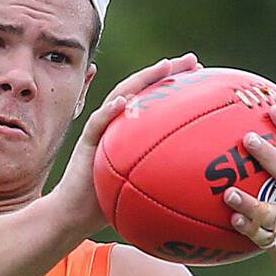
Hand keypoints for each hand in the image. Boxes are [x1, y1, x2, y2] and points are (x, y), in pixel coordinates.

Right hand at [49, 52, 202, 241]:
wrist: (73, 215)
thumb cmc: (106, 206)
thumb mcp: (140, 192)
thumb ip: (161, 184)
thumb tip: (196, 192)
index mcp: (130, 132)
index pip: (155, 101)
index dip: (177, 86)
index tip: (202, 76)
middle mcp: (116, 124)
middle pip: (142, 89)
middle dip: (168, 71)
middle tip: (192, 60)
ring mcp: (100, 131)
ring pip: (121, 96)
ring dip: (142, 80)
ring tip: (164, 67)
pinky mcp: (86, 143)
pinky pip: (96, 124)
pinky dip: (108, 112)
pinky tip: (122, 102)